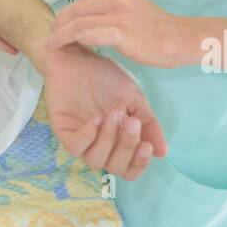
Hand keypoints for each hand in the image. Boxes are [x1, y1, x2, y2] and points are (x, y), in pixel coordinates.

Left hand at [41, 41, 166, 179]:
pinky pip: (76, 148)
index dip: (139, 164)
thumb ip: (149, 125)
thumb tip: (163, 153)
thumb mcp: (134, 99)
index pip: (129, 169)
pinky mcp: (63, 131)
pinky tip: (96, 119)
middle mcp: (100, 145)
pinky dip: (88, 136)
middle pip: (115, 168)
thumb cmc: (106, 77)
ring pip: (95, 161)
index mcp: (118, 141)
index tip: (147, 146)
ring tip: (113, 114)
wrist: (79, 57)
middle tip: (130, 121)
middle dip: (126, 147)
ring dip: (109, 140)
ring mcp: (81, 139)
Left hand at [46, 0, 186, 67]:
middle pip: (76, 9)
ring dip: (61, 34)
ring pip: (79, 22)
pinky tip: (66, 46)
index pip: (83, 0)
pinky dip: (74, 39)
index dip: (67, 14)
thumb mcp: (131, 8)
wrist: (180, 38)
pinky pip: (89, 33)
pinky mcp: (121, 30)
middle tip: (49, 37)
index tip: (58, 27)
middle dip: (59, 23)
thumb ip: (110, 10)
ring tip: (52, 44)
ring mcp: (118, 12)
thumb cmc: (156, 29)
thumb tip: (87, 20)